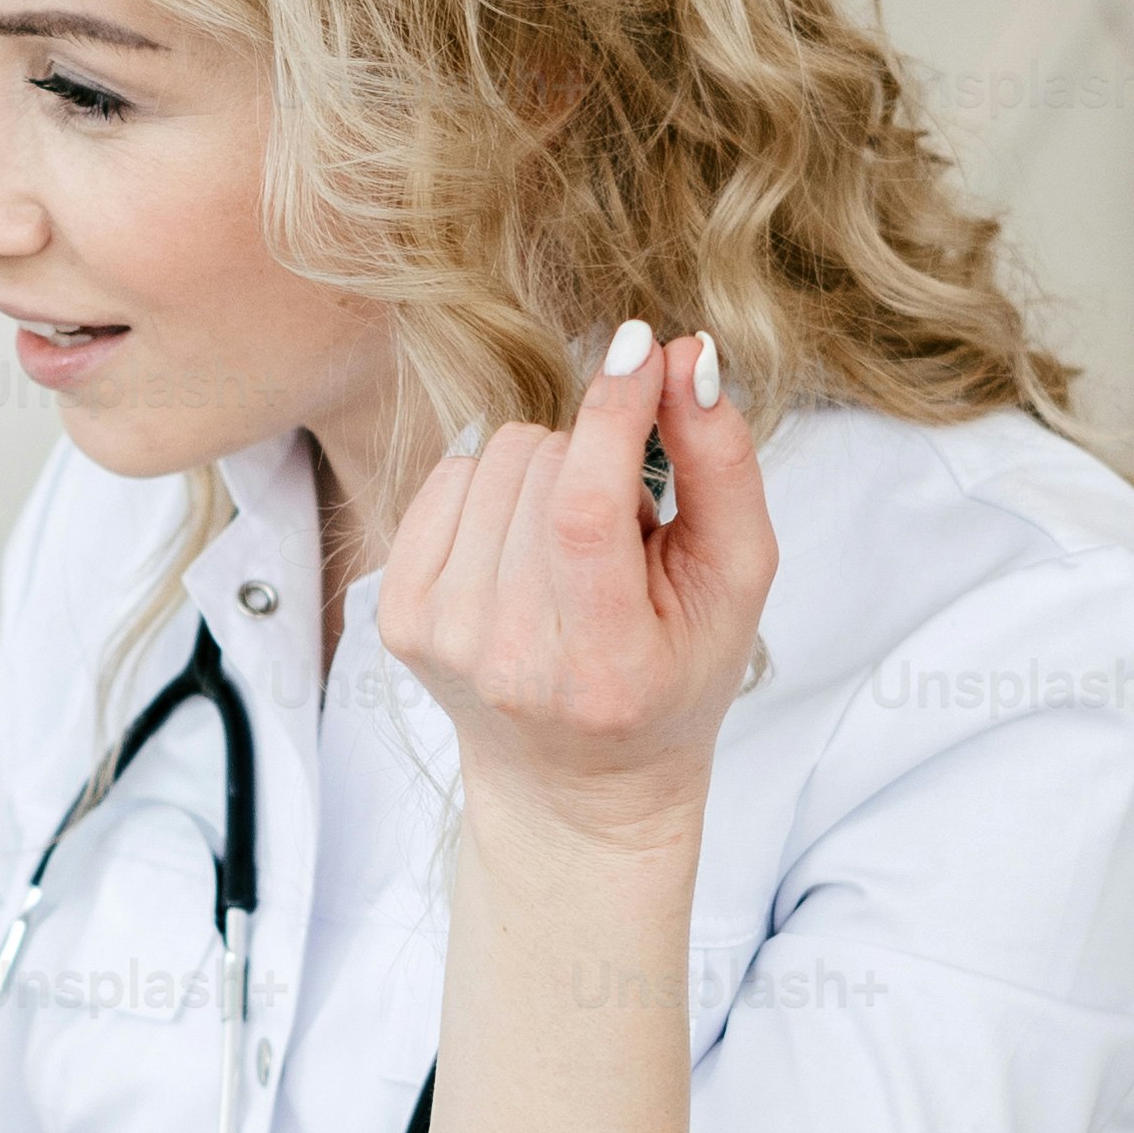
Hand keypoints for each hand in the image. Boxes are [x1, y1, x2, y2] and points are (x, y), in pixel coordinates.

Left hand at [371, 321, 778, 846]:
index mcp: (602, 666)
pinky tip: (524, 550)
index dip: (611, 413)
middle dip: (596, 460)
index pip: (583, 509)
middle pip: (541, 466)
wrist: (577, 784)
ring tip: (575, 550)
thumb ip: (722, 466)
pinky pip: (449, 477)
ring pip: (492, 459)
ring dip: (547, 474)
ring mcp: (441, 639)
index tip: (640, 348)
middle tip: (623, 534)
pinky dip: (494, 490)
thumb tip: (683, 356)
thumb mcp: (735, 581)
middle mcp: (508, 660)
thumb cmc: (673, 674)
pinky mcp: (399, 618)